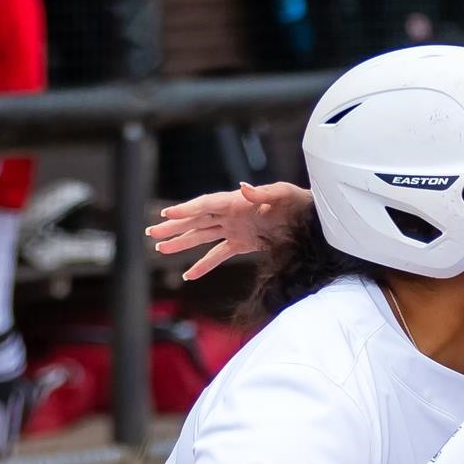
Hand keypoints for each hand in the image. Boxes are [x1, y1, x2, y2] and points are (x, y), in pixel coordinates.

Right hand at [148, 181, 311, 280]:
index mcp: (236, 201)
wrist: (312, 218)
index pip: (206, 204)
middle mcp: (231, 214)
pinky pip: (218, 255)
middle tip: (151, 233)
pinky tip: (189, 275)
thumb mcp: (284, 194)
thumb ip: (264, 192)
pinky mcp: (242, 243)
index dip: (187, 209)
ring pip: (202, 236)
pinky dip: (204, 265)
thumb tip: (244, 187)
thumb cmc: (298, 201)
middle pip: (196, 220)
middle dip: (174, 227)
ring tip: (160, 250)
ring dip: (181, 243)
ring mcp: (235, 229)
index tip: (167, 214)